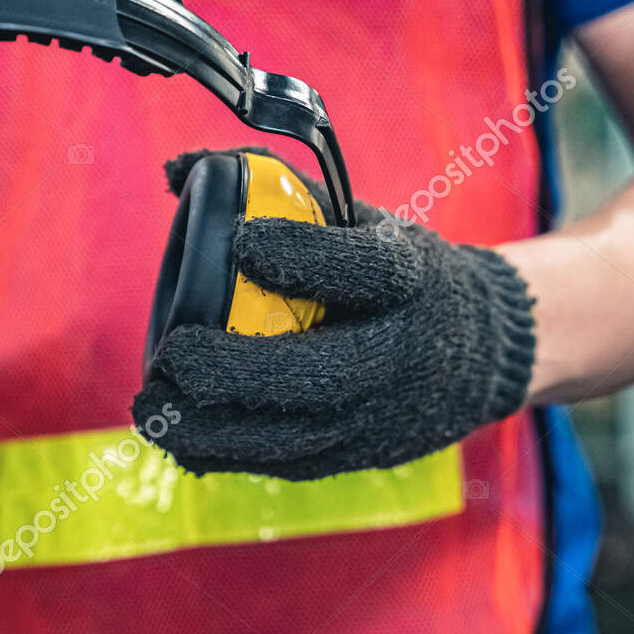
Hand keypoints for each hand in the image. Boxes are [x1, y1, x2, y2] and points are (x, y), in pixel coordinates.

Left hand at [135, 149, 536, 479]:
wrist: (481, 350)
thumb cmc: (400, 277)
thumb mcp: (365, 224)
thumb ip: (279, 194)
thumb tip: (179, 170)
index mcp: (408, 278)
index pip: (363, 269)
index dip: (304, 255)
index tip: (240, 241)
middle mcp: (400, 350)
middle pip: (320, 371)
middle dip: (235, 368)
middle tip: (171, 353)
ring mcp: (381, 412)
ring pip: (295, 434)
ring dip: (212, 427)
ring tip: (151, 406)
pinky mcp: (361, 453)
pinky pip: (289, 463)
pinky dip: (228, 454)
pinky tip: (180, 437)